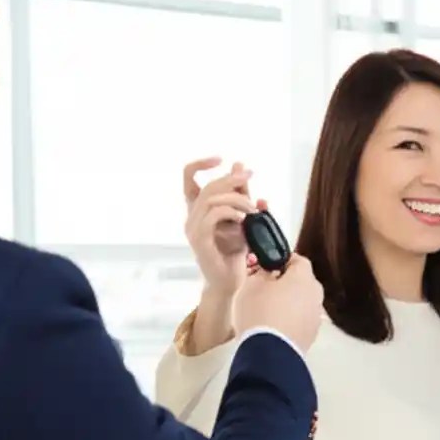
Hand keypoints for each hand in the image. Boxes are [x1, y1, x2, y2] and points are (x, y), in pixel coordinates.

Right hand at [182, 157, 260, 295]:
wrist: (231, 281)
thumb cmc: (235, 251)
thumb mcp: (241, 216)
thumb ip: (241, 194)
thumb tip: (241, 166)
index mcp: (198, 209)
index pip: (187, 177)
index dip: (200, 164)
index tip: (221, 159)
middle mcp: (191, 217)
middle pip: (207, 187)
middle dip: (231, 179)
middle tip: (250, 176)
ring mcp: (193, 229)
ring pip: (211, 199)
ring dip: (237, 199)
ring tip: (252, 209)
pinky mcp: (200, 240)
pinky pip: (213, 216)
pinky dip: (232, 212)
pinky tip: (245, 219)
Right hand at [232, 253, 323, 353]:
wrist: (269, 352)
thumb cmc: (259, 312)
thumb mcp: (251, 284)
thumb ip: (262, 271)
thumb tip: (268, 270)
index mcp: (305, 277)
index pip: (297, 259)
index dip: (280, 260)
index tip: (265, 266)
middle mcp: (316, 295)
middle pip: (301, 281)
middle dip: (284, 282)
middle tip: (263, 287)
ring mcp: (316, 317)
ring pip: (302, 302)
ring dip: (288, 302)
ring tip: (266, 309)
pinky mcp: (311, 335)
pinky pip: (300, 320)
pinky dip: (290, 319)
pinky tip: (273, 325)